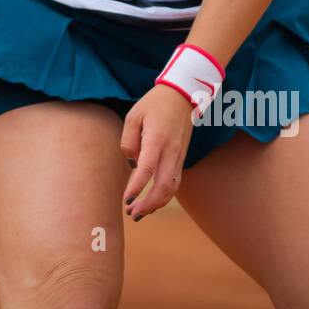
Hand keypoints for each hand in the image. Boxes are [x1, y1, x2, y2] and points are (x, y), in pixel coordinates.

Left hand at [120, 84, 195, 219]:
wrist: (181, 95)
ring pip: (172, 188)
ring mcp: (179, 155)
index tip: (126, 200)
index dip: (137, 188)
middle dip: (147, 204)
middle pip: (163, 186)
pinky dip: (164, 195)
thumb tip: (132, 165)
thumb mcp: (133, 116)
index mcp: (157, 139)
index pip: (147, 170)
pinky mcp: (181, 157)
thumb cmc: (153, 104)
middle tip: (131, 213)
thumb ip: (128, 142)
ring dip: (157, 204)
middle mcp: (171, 151)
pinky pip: (175, 182)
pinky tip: (152, 201)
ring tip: (140, 213)